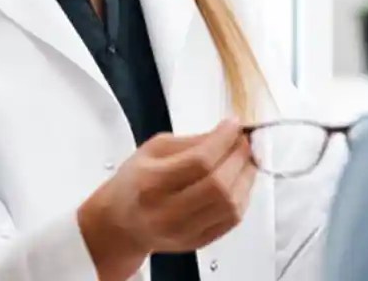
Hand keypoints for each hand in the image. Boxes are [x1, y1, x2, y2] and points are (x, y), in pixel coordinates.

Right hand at [78, 119, 256, 279]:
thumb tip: (227, 133)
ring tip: (245, 160)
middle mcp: (166, 211)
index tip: (234, 125)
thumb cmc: (136, 181)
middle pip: (218, 185)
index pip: (200, 161)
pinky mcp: (197, 243)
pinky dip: (242, 197)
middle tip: (244, 142)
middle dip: (238, 158)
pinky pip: (231, 221)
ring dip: (245, 178)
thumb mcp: (154, 149)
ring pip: (230, 205)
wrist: (121, 223)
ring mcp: (183, 231)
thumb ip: (192, 141)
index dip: (224, 140)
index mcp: (151, 182)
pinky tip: (239, 182)